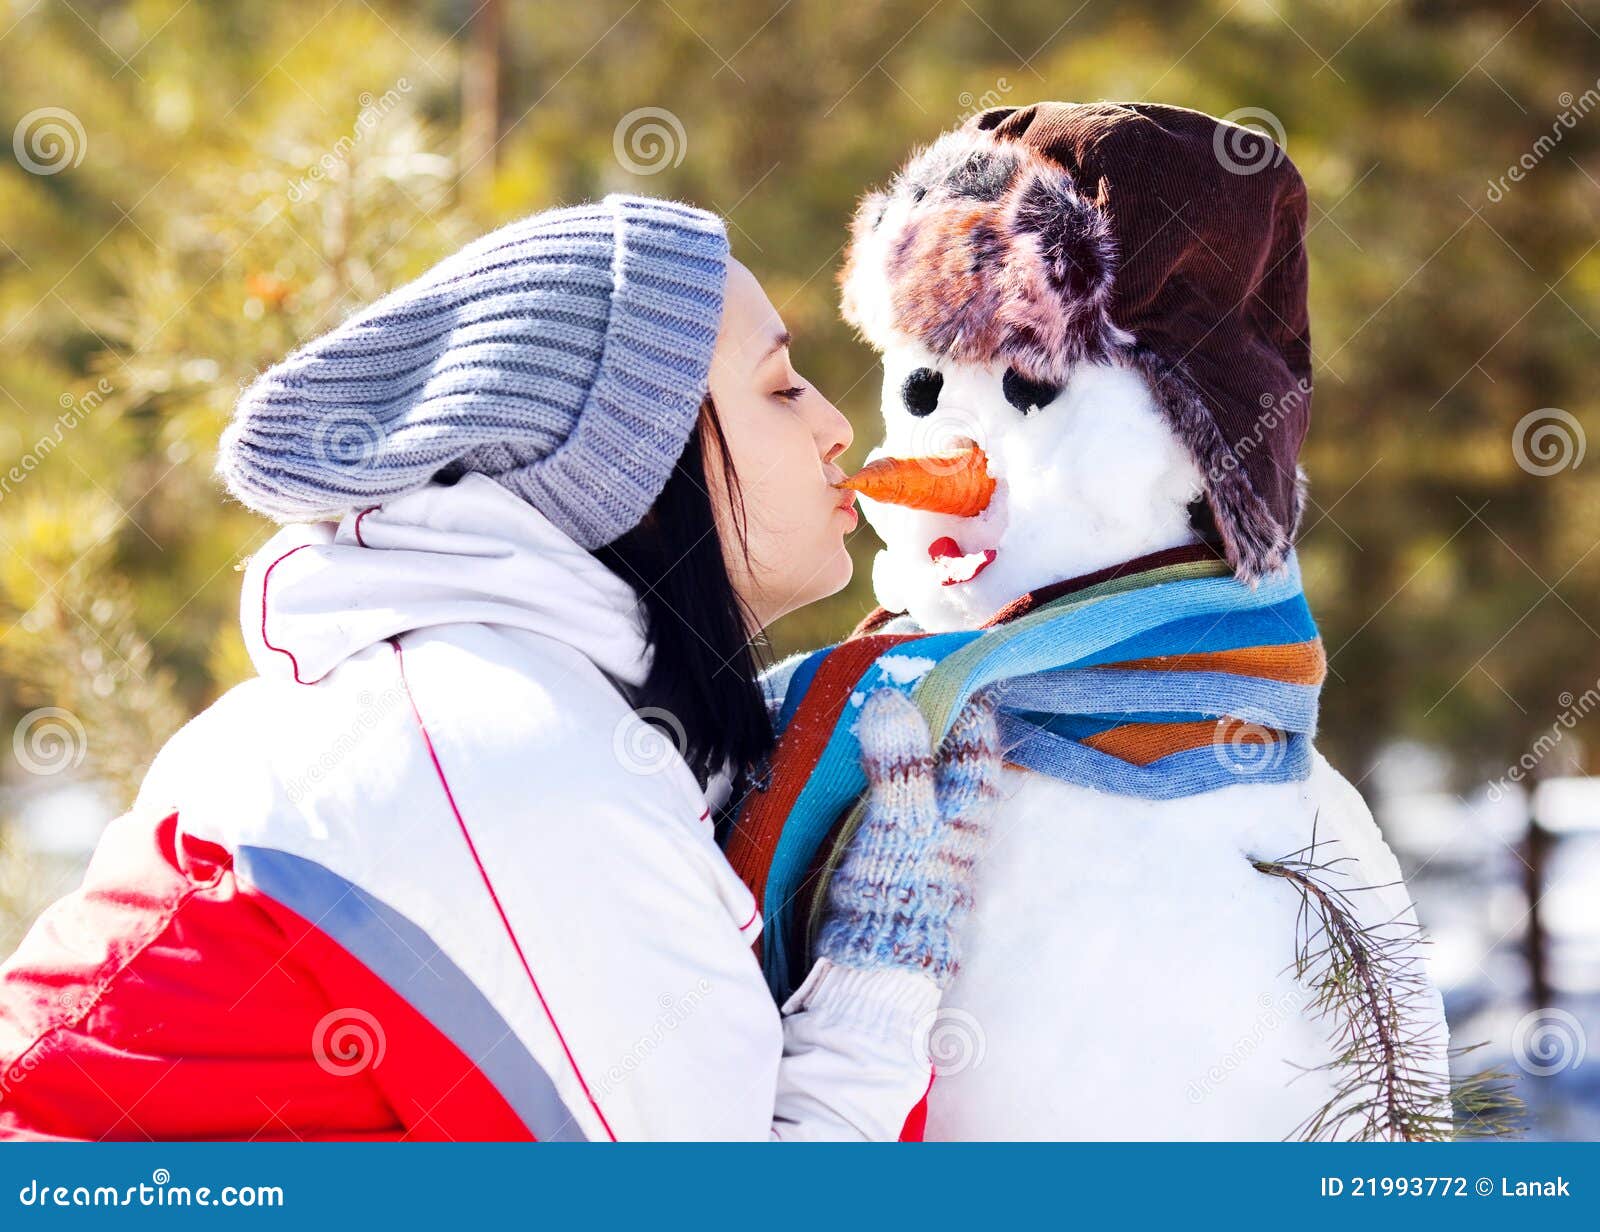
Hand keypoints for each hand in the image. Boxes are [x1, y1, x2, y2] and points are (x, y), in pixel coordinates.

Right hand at [815, 687, 1000, 987]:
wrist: (876, 963)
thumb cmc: (900, 893)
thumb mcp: (900, 823)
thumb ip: (898, 765)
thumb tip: (890, 699)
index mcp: (968, 805)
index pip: (977, 737)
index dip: (963, 699)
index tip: (934, 667)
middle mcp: (954, 816)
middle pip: (949, 752)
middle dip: (926, 716)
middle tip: (892, 679)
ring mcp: (925, 833)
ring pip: (921, 772)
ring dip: (898, 741)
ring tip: (867, 706)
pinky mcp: (896, 850)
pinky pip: (892, 794)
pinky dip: (876, 769)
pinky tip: (851, 757)